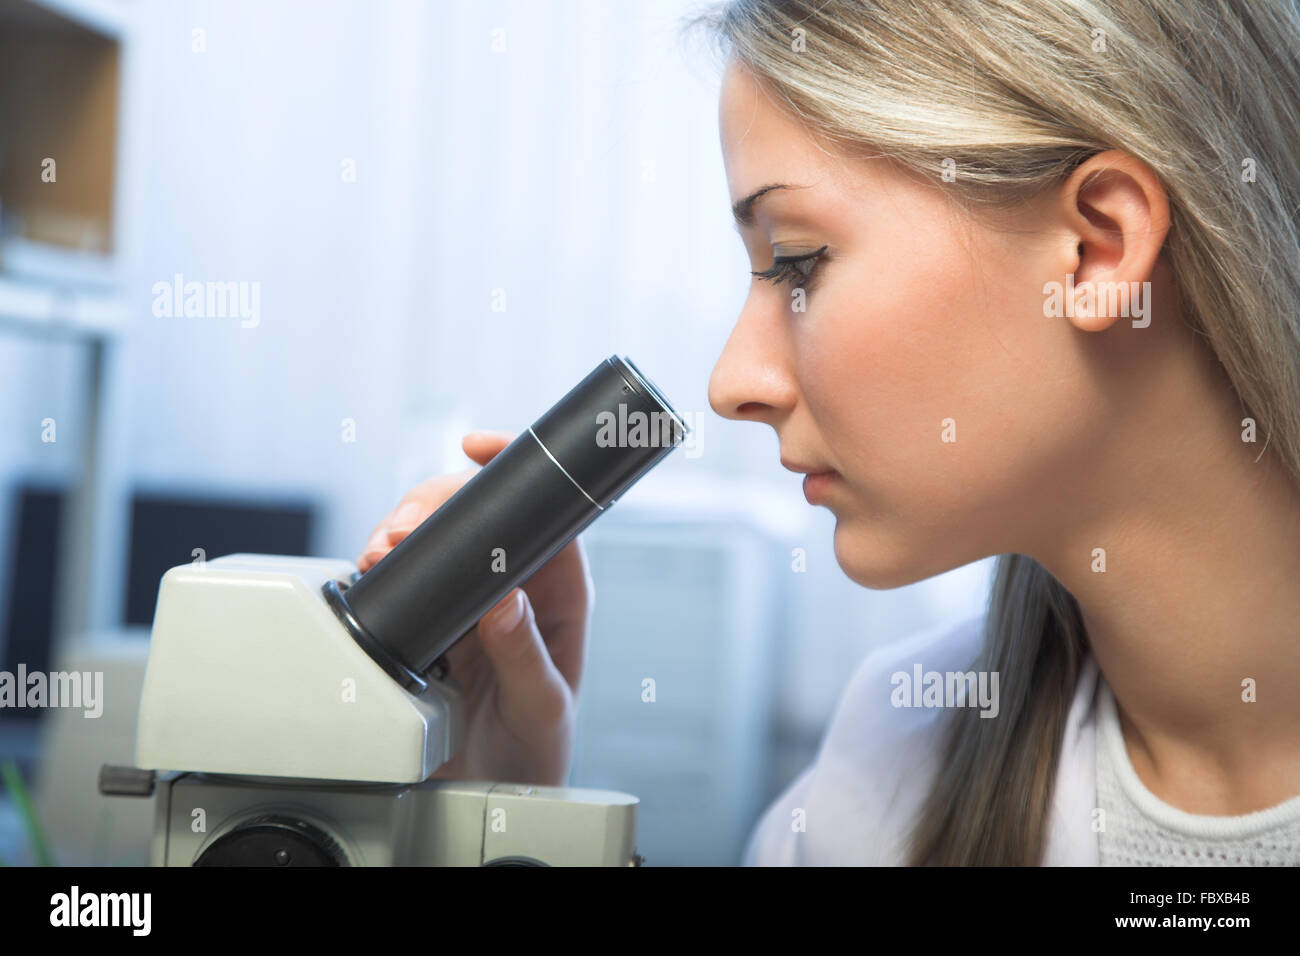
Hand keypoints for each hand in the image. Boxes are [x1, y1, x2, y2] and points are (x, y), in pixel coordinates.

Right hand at [356, 430, 591, 786]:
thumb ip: (526, 658)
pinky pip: (405, 576)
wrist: (486, 796)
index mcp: (557, 592)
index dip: (512, 470)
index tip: (477, 447)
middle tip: (407, 521)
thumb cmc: (534, 750)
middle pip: (477, 514)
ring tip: (383, 546)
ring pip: (434, 539)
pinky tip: (373, 565)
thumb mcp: (541, 708)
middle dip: (437, 503)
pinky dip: (383, 564)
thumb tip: (505, 601)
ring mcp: (467, 600)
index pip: (544, 513)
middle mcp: (513, 585)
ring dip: (403, 530)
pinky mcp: (428, 619)